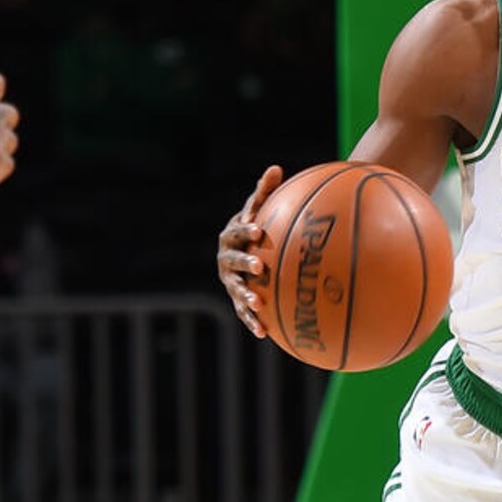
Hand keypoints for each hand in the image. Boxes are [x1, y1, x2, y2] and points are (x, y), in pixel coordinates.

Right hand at [217, 163, 284, 336]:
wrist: (244, 252)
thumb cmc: (255, 228)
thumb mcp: (259, 210)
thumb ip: (265, 193)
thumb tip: (275, 167)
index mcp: (231, 236)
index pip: (237, 231)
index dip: (245, 230)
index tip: (259, 230)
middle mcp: (226, 259)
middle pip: (233, 262)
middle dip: (244, 265)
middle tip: (259, 267)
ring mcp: (230, 281)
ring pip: (236, 290)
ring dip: (246, 297)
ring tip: (258, 305)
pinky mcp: (237, 300)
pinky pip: (243, 312)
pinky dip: (252, 322)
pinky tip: (264, 333)